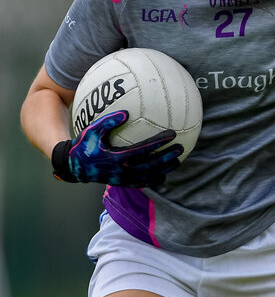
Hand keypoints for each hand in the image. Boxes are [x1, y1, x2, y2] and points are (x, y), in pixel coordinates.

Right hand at [51, 110, 183, 186]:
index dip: (158, 143)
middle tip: (180, 148)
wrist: (73, 167)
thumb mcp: (92, 131)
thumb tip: (127, 112)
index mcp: (115, 158)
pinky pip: (142, 183)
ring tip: (177, 161)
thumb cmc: (83, 146)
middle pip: (150, 165)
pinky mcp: (121, 183)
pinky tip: (164, 173)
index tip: (172, 135)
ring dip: (164, 169)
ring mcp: (122, 179)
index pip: (143, 150)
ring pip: (148, 176)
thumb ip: (108, 121)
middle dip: (166, 158)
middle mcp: (121, 171)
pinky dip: (154, 179)